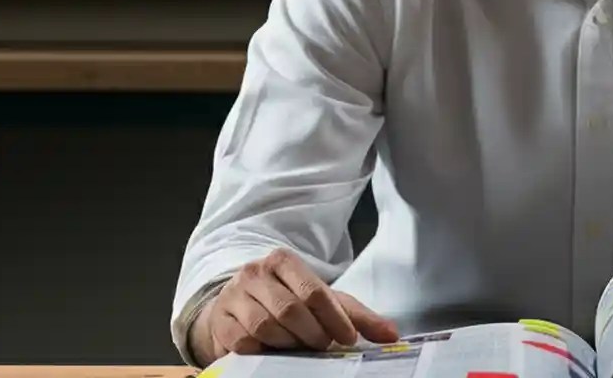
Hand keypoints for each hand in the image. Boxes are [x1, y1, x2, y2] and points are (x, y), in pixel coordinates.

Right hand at [189, 248, 399, 365]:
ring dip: (289, 344)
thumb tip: (392, 335)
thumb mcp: (322, 301)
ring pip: (266, 327)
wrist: (236, 305)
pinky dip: (264, 351)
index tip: (348, 339)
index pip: (314, 290)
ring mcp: (233, 296)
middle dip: (312, 334)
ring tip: (300, 348)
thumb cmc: (286, 301)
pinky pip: (244, 342)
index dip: (334, 318)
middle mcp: (255, 272)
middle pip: (290, 310)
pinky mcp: (220, 321)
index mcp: (282, 260)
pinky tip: (275, 351)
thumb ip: (357, 316)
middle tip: (324, 346)